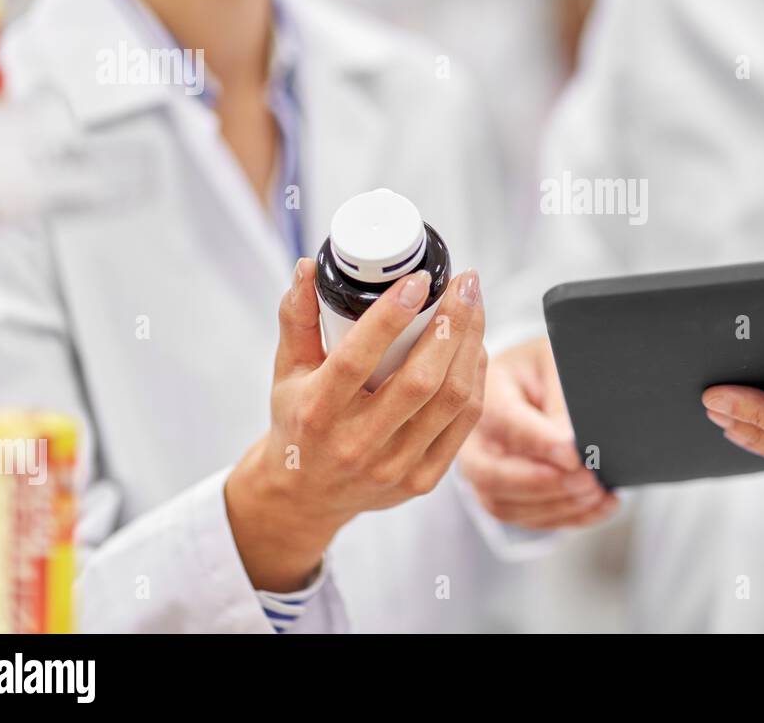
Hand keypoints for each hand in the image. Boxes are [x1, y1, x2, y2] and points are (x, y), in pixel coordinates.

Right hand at [226, 259, 485, 591]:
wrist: (305, 496)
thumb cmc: (298, 421)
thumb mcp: (286, 370)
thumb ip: (297, 317)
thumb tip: (308, 267)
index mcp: (317, 412)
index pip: (357, 359)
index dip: (391, 317)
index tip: (419, 280)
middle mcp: (356, 444)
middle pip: (421, 380)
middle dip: (453, 323)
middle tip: (465, 283)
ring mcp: (394, 467)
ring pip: (452, 400)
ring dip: (471, 346)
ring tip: (474, 307)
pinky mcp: (422, 481)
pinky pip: (465, 423)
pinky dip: (476, 380)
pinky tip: (475, 349)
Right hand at [459, 336, 617, 528]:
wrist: (533, 382)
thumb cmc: (546, 369)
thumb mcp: (556, 365)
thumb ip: (561, 400)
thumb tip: (571, 446)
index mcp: (486, 392)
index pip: (504, 422)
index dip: (539, 442)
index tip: (574, 454)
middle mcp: (474, 438)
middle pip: (491, 475)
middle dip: (542, 484)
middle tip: (587, 479)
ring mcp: (483, 471)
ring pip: (507, 505)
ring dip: (557, 505)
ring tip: (597, 493)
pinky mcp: (501, 496)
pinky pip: (528, 520)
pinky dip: (568, 518)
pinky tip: (602, 505)